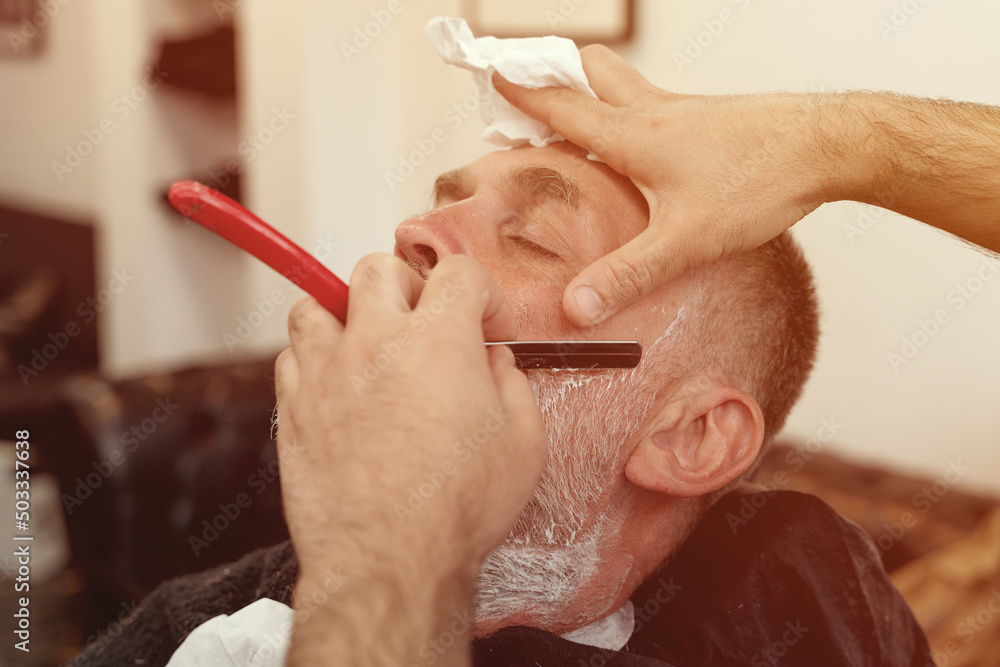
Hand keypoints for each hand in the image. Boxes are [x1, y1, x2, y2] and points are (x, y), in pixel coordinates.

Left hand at [275, 253, 546, 663]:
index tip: (486, 322)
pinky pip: (291, 357)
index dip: (482, 291)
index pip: (457, 272)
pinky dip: (315, 359)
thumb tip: (494, 363)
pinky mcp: (294, 409)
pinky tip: (338, 384)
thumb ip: (512, 384)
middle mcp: (375, 342)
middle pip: (377, 269)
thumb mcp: (524, 442)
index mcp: (439, 340)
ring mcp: (326, 373)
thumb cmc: (459, 508)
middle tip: (424, 321)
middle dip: (408, 285)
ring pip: (316, 303)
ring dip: (345, 312)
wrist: (390, 561)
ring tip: (367, 342)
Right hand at [493, 46, 847, 325]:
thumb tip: (577, 306)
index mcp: (634, 134)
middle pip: (591, 71)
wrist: (828, 145)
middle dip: (554, 72)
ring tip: (576, 111)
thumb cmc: (757, 183)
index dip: (522, 91)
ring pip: (624, 83)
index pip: (562, 104)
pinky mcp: (710, 117)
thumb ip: (628, 273)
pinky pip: (656, 102)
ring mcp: (685, 109)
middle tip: (531, 84)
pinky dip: (629, 108)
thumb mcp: (685, 240)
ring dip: (592, 86)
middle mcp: (654, 111)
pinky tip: (642, 144)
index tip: (491, 73)